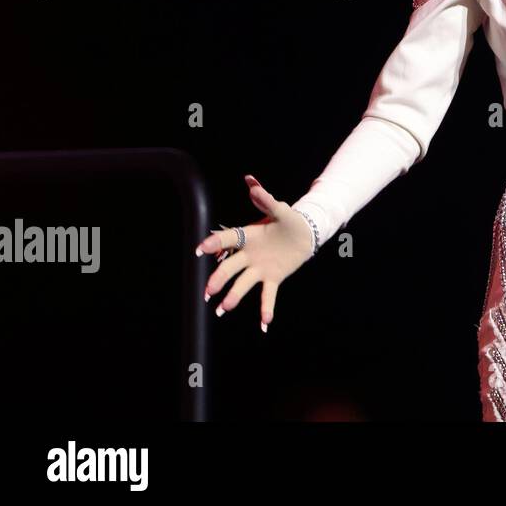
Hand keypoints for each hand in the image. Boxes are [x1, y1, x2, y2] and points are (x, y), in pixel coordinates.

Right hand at [194, 176, 315, 331]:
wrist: (306, 234)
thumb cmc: (290, 221)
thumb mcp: (280, 209)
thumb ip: (266, 199)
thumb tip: (251, 182)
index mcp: (248, 237)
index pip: (228, 239)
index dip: (213, 244)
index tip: (200, 250)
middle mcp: (249, 255)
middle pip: (230, 267)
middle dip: (218, 279)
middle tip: (208, 291)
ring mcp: (259, 268)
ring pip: (243, 283)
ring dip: (233, 296)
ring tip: (223, 309)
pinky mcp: (273, 278)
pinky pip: (267, 295)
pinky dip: (266, 309)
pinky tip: (265, 323)